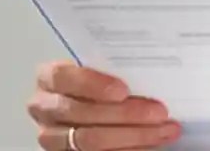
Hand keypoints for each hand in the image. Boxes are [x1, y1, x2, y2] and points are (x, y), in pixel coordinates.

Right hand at [26, 60, 181, 150]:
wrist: (88, 102)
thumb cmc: (100, 80)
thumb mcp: (103, 68)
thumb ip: (116, 68)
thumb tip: (152, 71)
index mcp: (50, 78)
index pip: (63, 77)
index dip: (93, 84)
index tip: (123, 90)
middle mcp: (45, 107)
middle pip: (82, 113)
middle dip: (125, 114)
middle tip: (159, 112)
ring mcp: (53, 135)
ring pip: (90, 140)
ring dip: (133, 136)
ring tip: (164, 129)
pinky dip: (129, 149)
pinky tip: (151, 144)